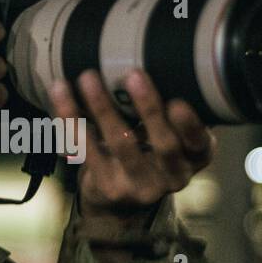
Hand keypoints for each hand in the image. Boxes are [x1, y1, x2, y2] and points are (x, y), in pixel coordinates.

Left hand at [49, 68, 215, 225]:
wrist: (120, 205)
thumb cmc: (150, 153)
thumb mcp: (169, 136)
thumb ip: (168, 111)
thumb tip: (154, 57)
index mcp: (194, 157)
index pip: (199, 143)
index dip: (190, 125)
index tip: (177, 102)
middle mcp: (173, 177)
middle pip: (163, 145)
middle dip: (149, 109)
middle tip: (134, 75)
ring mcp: (139, 186)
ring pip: (121, 144)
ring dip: (103, 107)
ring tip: (88, 78)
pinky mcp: (108, 186)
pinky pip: (87, 149)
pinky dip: (72, 119)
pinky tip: (61, 94)